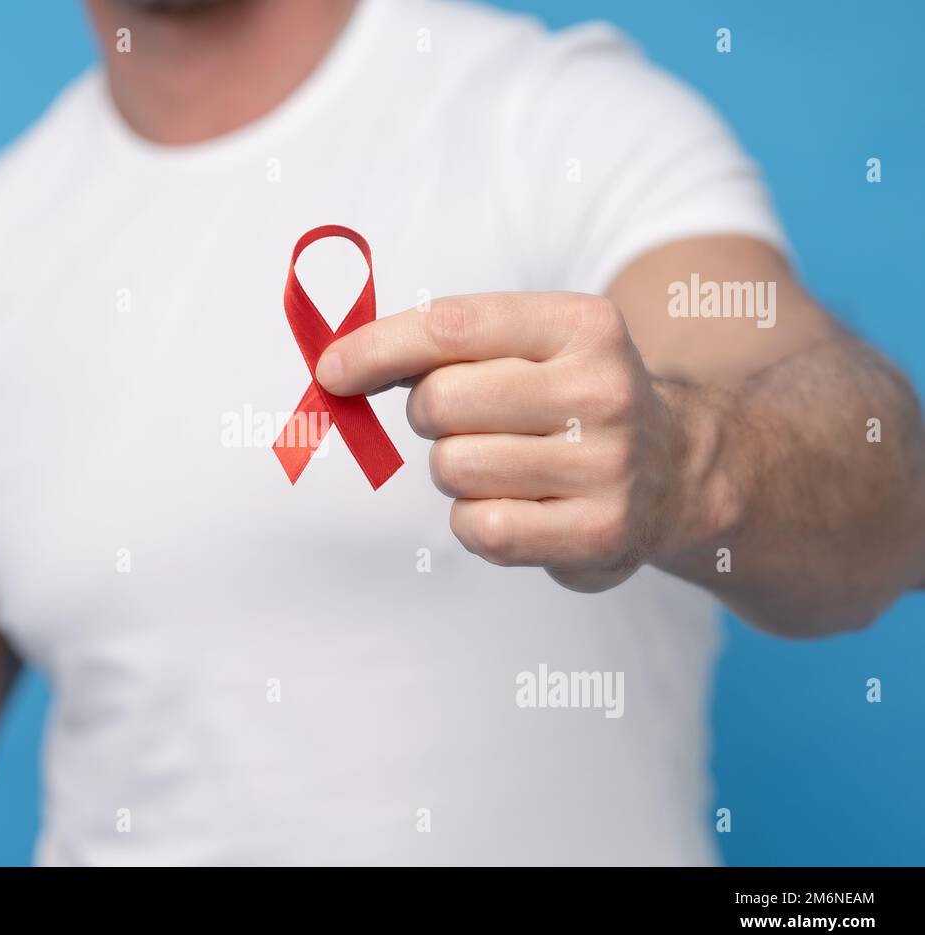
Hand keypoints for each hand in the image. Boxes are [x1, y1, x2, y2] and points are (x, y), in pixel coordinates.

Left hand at [315, 293, 691, 591]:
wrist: (678, 469)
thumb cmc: (571, 399)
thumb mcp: (534, 344)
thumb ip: (447, 344)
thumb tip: (340, 365)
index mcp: (582, 325)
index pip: (449, 326)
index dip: (375, 348)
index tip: (332, 369)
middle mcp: (601, 390)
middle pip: (441, 402)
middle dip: (428, 416)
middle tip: (464, 422)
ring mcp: (607, 465)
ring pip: (453, 468)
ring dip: (456, 471)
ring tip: (503, 465)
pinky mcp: (599, 533)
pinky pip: (479, 529)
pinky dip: (474, 522)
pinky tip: (515, 507)